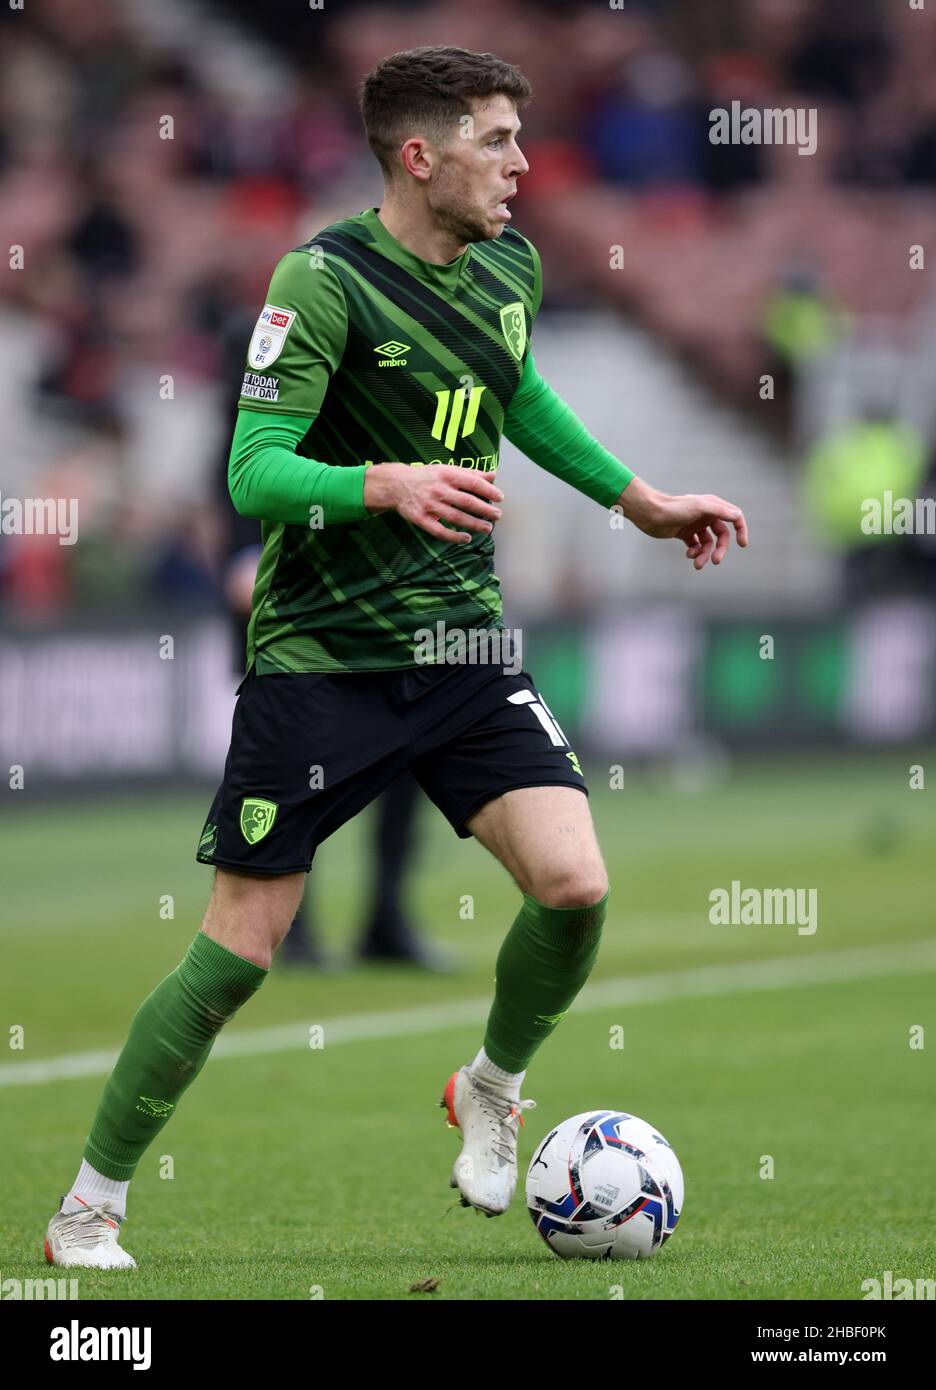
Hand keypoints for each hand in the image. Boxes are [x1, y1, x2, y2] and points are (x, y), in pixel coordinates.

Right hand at [363, 463, 502, 543]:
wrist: (396, 485)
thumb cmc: (426, 477)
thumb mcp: (447, 470)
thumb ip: (470, 474)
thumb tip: (493, 476)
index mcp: (447, 475)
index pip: (472, 483)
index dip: (488, 491)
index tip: (500, 498)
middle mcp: (439, 489)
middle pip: (466, 501)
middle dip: (485, 509)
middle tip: (497, 515)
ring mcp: (429, 505)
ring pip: (455, 517)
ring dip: (474, 524)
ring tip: (487, 528)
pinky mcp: (421, 519)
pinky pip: (439, 530)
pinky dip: (454, 537)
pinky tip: (467, 539)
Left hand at [616, 476, 747, 569]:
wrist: (650, 514)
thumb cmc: (674, 508)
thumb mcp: (699, 507)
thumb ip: (719, 511)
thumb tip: (737, 516)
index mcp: (713, 506)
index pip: (734, 517)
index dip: (741, 530)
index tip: (742, 544)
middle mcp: (706, 515)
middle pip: (722, 536)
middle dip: (719, 549)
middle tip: (716, 561)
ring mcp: (695, 525)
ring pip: (707, 544)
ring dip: (704, 554)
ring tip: (697, 564)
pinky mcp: (684, 533)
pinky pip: (696, 546)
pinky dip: (694, 552)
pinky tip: (689, 554)